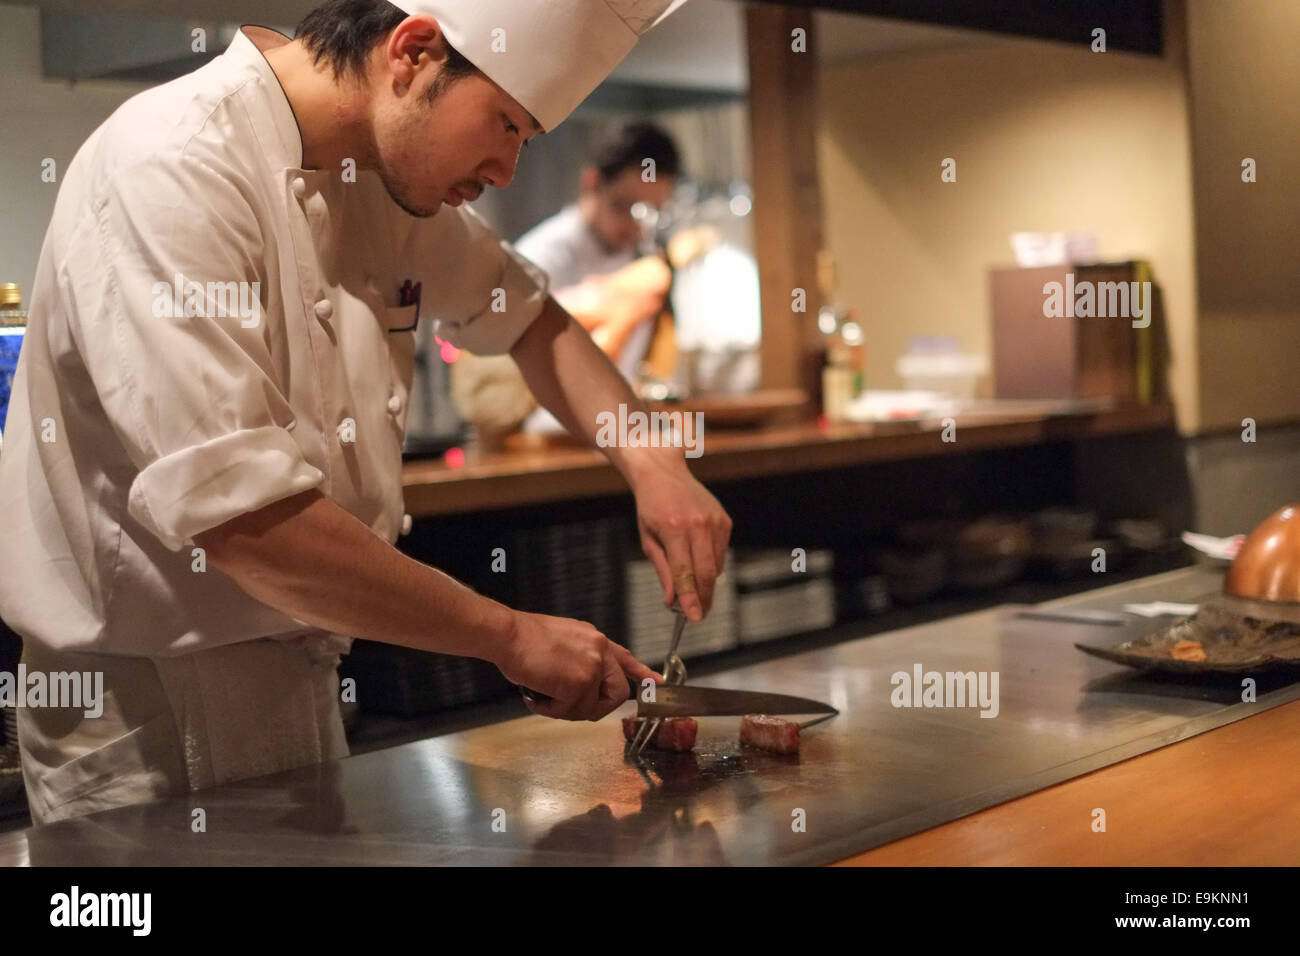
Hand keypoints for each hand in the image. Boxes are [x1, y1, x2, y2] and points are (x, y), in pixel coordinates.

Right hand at [498, 610, 660, 720]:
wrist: (508, 635)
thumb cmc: (524, 638)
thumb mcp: (562, 639)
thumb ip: (579, 657)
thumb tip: (578, 682)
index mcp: (595, 640)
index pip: (625, 658)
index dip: (641, 673)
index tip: (655, 682)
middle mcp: (599, 652)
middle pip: (617, 693)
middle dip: (596, 708)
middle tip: (569, 708)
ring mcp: (592, 668)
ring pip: (589, 708)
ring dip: (563, 709)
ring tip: (541, 696)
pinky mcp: (579, 684)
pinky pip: (569, 711)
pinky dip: (549, 709)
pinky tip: (535, 696)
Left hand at [632, 454, 732, 622]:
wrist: (664, 473)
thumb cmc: (651, 507)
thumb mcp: (648, 540)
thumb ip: (663, 571)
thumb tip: (672, 600)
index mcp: (674, 528)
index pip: (685, 572)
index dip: (690, 598)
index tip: (694, 617)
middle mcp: (698, 524)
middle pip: (707, 573)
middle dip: (704, 598)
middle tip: (698, 614)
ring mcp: (715, 521)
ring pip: (716, 566)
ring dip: (706, 581)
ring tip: (691, 582)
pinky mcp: (725, 520)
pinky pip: (722, 553)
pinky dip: (712, 563)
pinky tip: (698, 556)